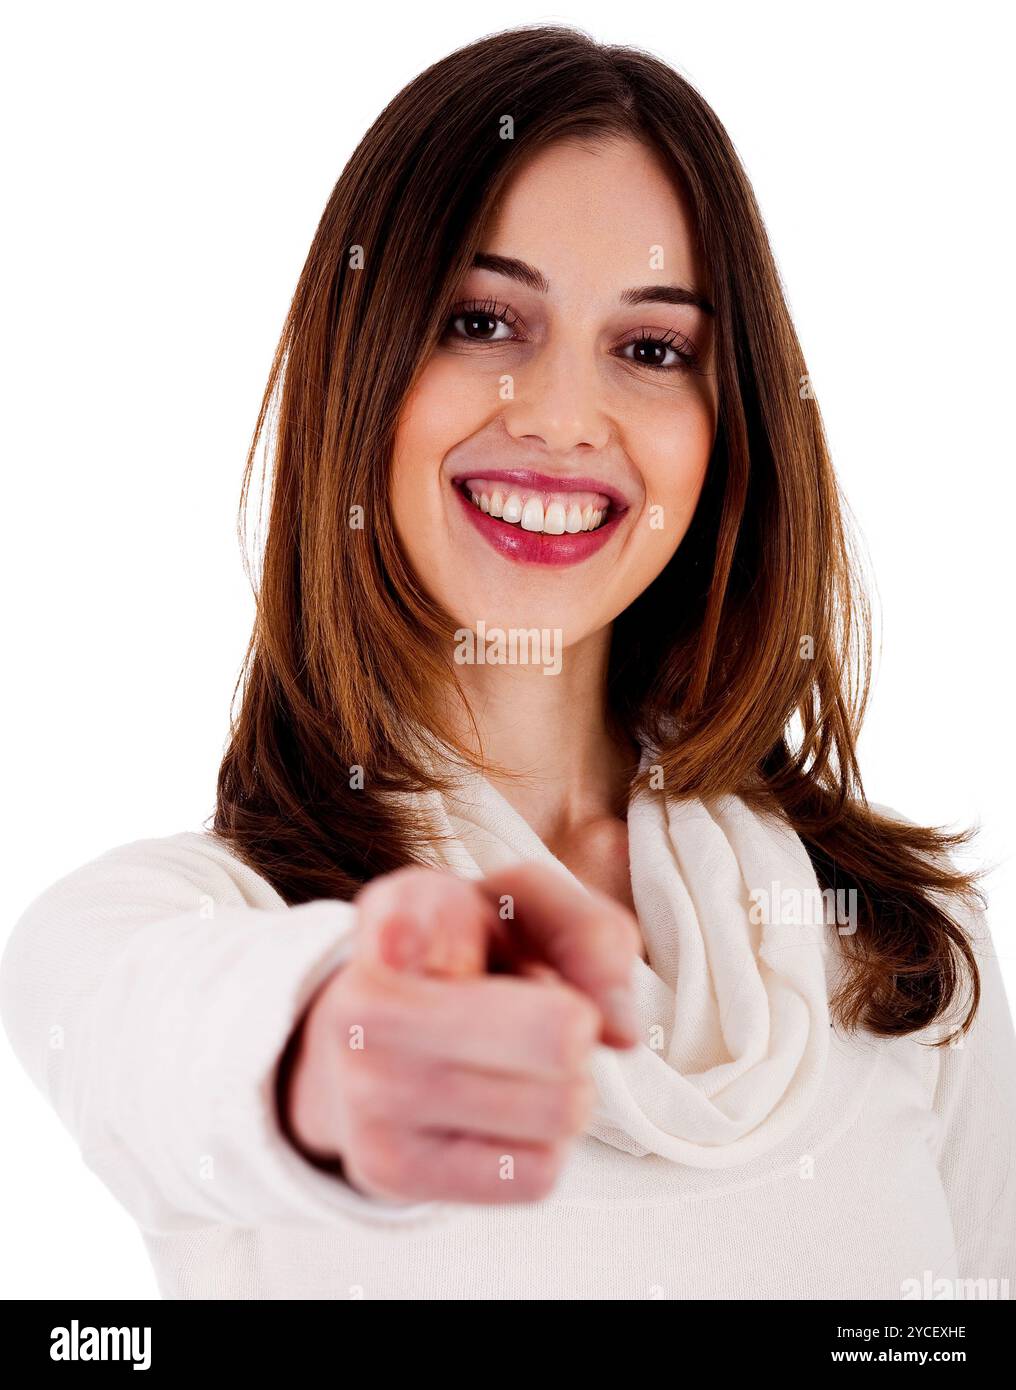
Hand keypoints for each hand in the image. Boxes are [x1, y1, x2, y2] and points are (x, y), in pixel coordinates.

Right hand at [279, 863, 641, 1204]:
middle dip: (577, 1030)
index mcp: (397, 917)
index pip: (428, 930)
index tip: (451, 957)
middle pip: (562, 1038)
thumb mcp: (528, 909)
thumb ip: (592, 934)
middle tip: (545, 1021)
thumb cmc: (469, 958)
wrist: (365, 1037)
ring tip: (517, 1066)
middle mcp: (362, 1006)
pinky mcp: (390, 1172)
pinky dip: (542, 1146)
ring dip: (564, 1089)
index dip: (474, 949)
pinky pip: (537, 1173)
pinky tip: (500, 1116)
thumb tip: (621, 1033)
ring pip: (560, 1110)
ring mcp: (366, 1095)